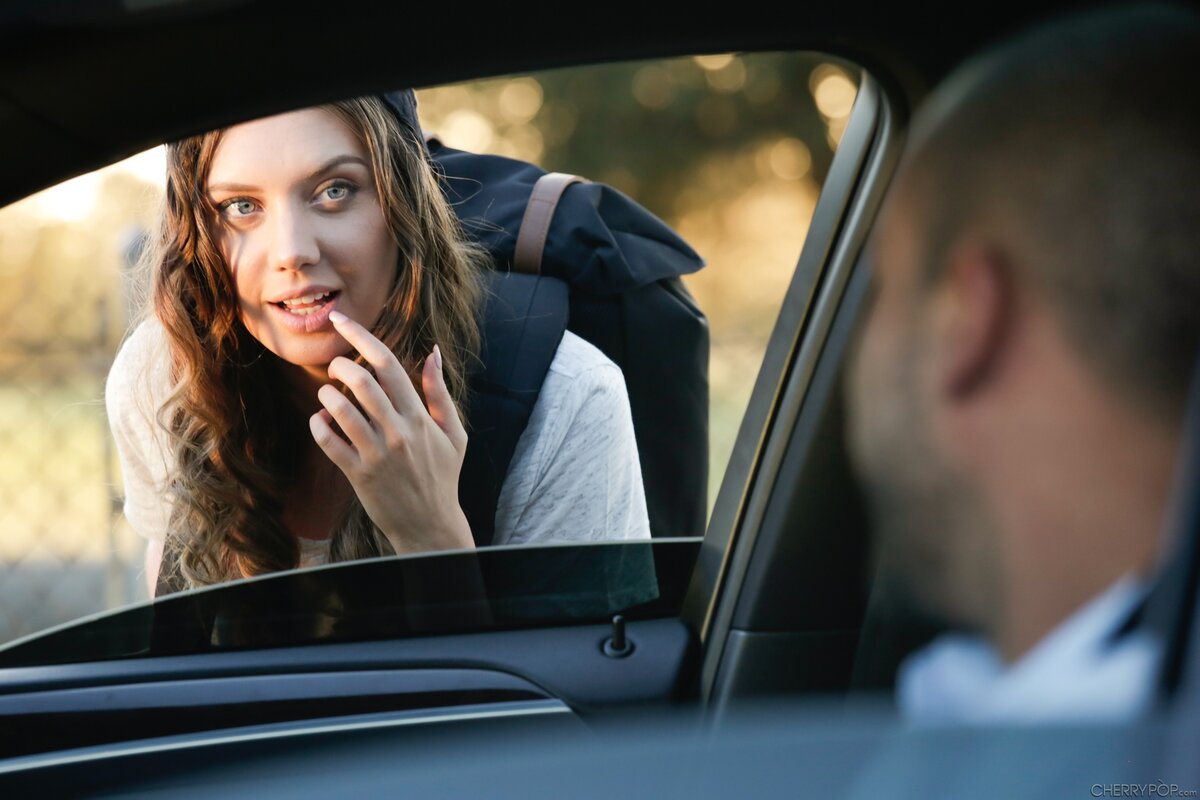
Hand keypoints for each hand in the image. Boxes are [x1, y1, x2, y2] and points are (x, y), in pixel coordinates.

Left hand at [308, 310, 472, 553]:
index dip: (361, 337)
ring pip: (341, 410)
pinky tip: (322, 421)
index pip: (388, 365)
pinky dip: (319, 425)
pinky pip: (328, 442)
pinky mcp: (359, 475)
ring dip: (327, 394)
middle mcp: (398, 432)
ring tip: (328, 393)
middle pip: (361, 382)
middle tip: (336, 365)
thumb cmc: (443, 476)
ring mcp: (377, 454)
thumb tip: (433, 353)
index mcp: (420, 417)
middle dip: (340, 364)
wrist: (430, 525)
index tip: (341, 320)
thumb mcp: (454, 433)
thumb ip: (440, 393)